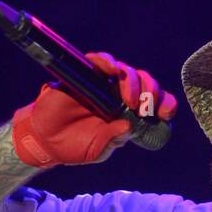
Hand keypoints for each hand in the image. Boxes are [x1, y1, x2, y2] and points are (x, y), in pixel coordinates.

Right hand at [11, 51, 177, 167]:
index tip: (165, 113)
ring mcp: (104, 84)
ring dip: (134, 82)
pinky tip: (112, 69)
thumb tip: (128, 127)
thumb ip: (112, 141)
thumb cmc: (74, 146)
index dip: (165, 105)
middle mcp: (120, 96)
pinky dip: (107, 61)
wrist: (46, 140)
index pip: (155, 104)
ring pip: (127, 71)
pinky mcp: (85, 75)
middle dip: (152, 92)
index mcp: (129, 114)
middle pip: (145, 84)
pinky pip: (100, 61)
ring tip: (130, 100)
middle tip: (144, 107)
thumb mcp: (97, 151)